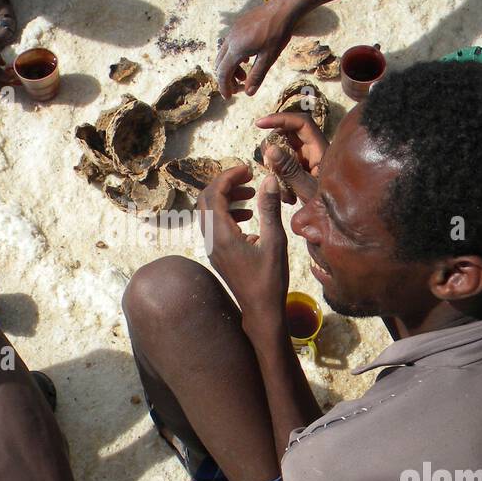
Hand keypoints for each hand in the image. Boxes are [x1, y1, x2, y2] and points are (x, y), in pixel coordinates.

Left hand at [197, 164, 288, 325]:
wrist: (260, 311)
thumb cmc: (270, 280)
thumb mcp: (275, 242)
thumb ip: (270, 209)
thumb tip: (269, 179)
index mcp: (222, 235)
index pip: (214, 194)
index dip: (228, 176)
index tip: (247, 169)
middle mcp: (211, 240)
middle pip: (206, 200)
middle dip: (225, 184)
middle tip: (248, 178)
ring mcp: (212, 248)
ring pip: (209, 213)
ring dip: (227, 199)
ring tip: (252, 195)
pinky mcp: (217, 254)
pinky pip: (215, 226)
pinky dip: (228, 214)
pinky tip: (250, 218)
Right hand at [214, 0, 297, 97]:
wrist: (282, 8)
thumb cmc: (277, 33)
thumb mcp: (269, 58)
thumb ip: (257, 76)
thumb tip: (248, 93)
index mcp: (236, 49)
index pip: (223, 73)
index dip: (224, 87)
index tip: (228, 97)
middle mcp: (230, 40)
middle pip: (220, 64)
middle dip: (227, 78)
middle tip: (238, 87)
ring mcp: (233, 31)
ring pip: (223, 54)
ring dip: (231, 67)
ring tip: (245, 74)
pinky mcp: (238, 26)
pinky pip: (229, 45)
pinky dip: (234, 56)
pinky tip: (247, 58)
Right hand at [255, 111, 327, 203]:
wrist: (338, 222)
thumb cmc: (328, 206)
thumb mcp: (305, 188)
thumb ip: (288, 169)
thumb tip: (270, 149)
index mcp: (320, 148)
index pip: (300, 122)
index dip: (280, 118)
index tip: (259, 124)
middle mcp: (313, 150)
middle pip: (286, 134)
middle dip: (272, 147)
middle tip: (268, 167)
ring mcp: (307, 159)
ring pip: (281, 149)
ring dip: (274, 166)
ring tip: (282, 191)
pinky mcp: (301, 169)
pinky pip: (283, 164)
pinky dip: (279, 177)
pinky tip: (287, 196)